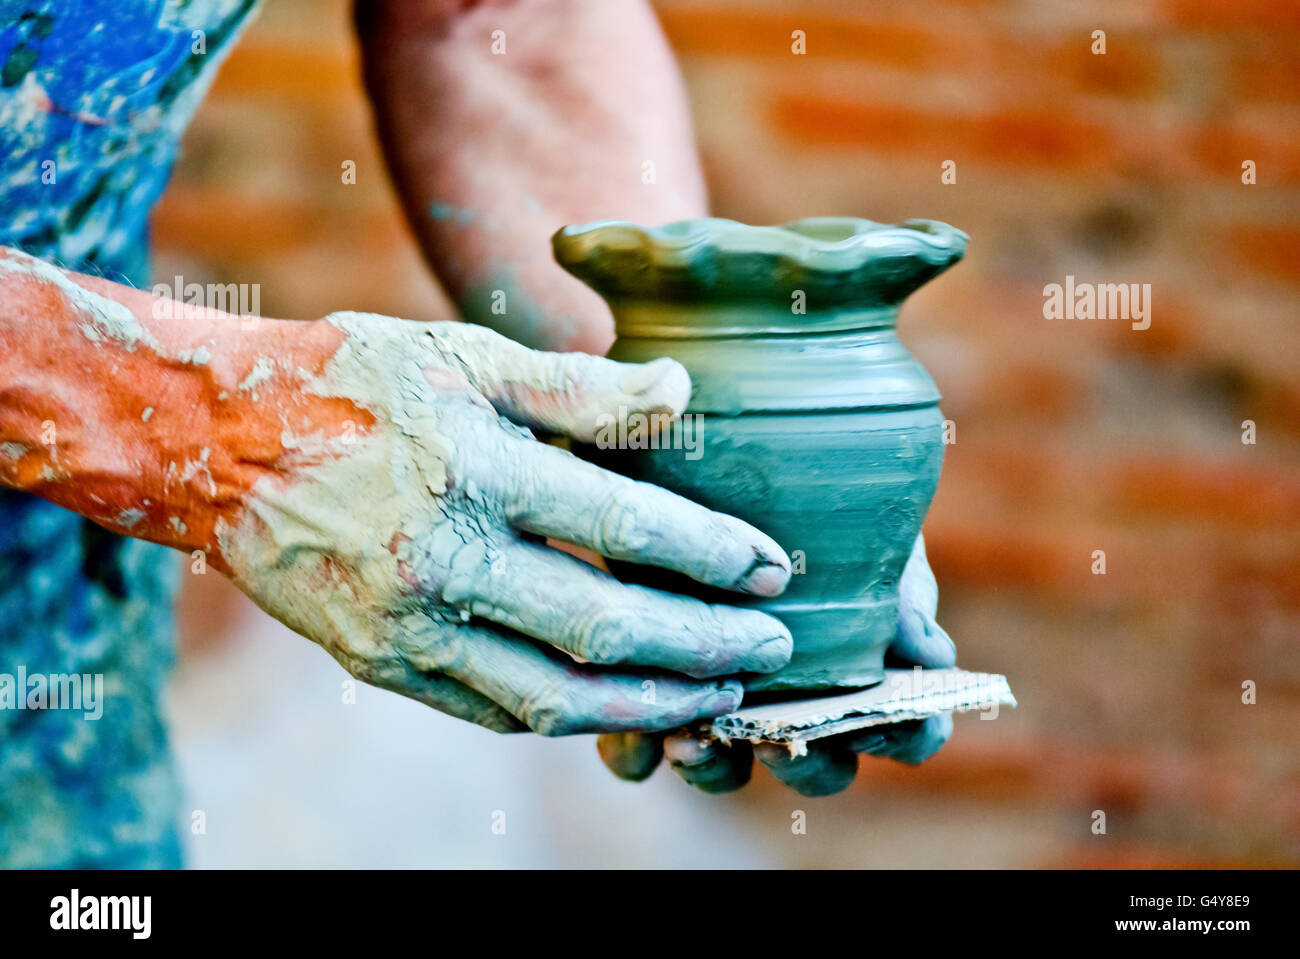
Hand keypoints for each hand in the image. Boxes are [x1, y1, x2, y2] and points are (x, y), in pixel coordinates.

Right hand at [218, 312, 792, 733]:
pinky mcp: (384, 667)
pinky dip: (573, 716)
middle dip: (705, 645)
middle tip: (773, 647)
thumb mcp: (464, 357)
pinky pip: (497, 712)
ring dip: (653, 704)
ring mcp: (409, 627)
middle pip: (605, 627)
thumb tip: (683, 388)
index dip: (711, 552)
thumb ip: (578, 386)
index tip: (771, 568)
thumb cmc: (357, 384)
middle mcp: (442, 560)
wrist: (220, 445)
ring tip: (720, 696)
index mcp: (473, 470)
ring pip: (557, 697)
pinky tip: (627, 705)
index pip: (623, 526)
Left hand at [596, 534, 954, 794]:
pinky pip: (641, 754)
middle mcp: (795, 698)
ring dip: (719, 769)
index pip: (909, 728)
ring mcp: (723, 702)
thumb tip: (931, 653)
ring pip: (728, 772)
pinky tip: (638, 731)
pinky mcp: (648, 690)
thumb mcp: (860, 528)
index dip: (904, 737)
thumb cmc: (804, 501)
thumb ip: (899, 584)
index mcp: (861, 667)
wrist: (707, 463)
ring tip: (698, 739)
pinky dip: (641, 753)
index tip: (878, 719)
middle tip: (780, 739)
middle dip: (807, 766)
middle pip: (821, 770)